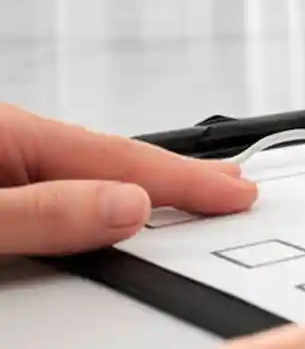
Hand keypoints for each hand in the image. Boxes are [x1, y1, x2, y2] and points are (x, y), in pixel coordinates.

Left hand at [0, 104, 257, 255]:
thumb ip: (45, 213)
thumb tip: (131, 208)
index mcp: (10, 136)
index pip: (122, 160)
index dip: (187, 180)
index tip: (237, 193)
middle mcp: (9, 142)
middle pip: (114, 157)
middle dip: (181, 174)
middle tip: (234, 184)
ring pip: (87, 172)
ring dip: (145, 186)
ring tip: (187, 191)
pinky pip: (59, 186)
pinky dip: (101, 196)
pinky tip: (106, 203)